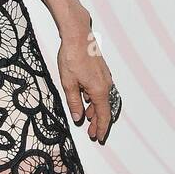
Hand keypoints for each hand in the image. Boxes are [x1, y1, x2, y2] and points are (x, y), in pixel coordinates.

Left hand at [58, 18, 116, 144]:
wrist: (78, 36)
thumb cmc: (72, 57)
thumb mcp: (68, 83)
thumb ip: (74, 102)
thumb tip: (78, 117)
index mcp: (99, 90)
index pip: (103, 115)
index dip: (101, 128)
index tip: (99, 138)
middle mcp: (106, 85)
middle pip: (105, 109)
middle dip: (98, 122)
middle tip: (92, 133)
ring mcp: (105, 78)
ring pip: (102, 100)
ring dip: (96, 110)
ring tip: (88, 119)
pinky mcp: (101, 72)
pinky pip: (100, 90)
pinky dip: (95, 99)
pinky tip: (86, 100)